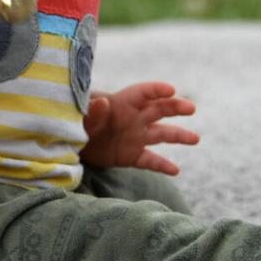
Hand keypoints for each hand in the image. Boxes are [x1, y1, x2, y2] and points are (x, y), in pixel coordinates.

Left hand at [79, 82, 198, 174]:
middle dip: (175, 107)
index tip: (171, 90)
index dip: (156, 89)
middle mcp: (132, 118)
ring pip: (161, 134)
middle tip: (191, 108)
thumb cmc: (72, 122)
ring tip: (195, 139)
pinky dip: (162, 165)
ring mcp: (134, 137)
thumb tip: (103, 102)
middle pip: (159, 109)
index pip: (142, 93)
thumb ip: (92, 111)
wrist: (66, 142)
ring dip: (178, 135)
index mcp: (120, 104)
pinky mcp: (130, 155)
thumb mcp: (80, 116)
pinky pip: (150, 160)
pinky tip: (175, 170)